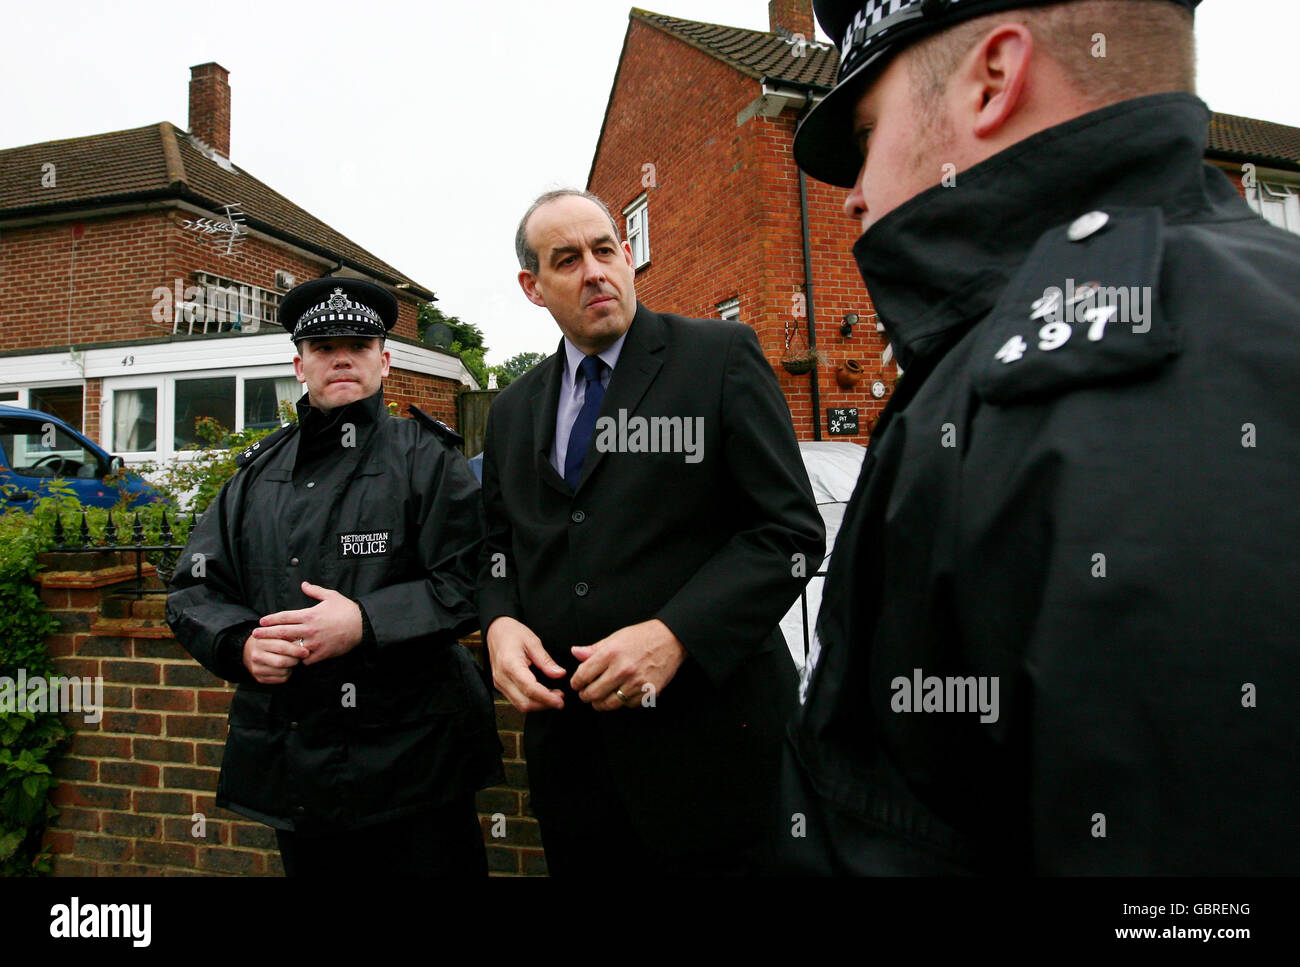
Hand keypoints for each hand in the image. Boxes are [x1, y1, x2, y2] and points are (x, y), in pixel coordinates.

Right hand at [241, 633, 309, 684]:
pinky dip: (287, 673)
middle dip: (295, 660)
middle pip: (282, 662)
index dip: (296, 650)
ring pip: (282, 672)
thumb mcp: (275, 632)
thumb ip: (287, 635)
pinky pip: (280, 679)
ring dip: (291, 667)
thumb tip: (304, 641)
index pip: (282, 647)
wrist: (249, 650)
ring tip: (291, 660)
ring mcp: (256, 668)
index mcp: (261, 641)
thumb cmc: (268, 640)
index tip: (306, 652)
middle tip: (301, 657)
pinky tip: (284, 667)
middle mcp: (256, 655)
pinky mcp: (259, 678)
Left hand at [251, 582, 363, 665]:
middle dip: (267, 634)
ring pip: (291, 648)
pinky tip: (294, 659)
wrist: (362, 625)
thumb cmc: (346, 609)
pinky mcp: (322, 653)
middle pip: (283, 632)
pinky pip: (305, 660)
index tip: (261, 622)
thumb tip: (303, 584)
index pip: (285, 617)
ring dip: (280, 649)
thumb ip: (315, 591)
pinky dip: (299, 660)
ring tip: (270, 650)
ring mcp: (315, 643)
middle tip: (254, 636)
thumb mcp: (331, 596)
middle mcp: (309, 629)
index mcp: (309, 614)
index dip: (271, 619)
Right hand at [486, 616, 565, 712]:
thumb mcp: (533, 642)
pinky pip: (515, 700)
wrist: (495, 631)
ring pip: (519, 704)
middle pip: (524, 702)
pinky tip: (542, 695)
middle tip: (560, 699)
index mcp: (510, 664)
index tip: (560, 701)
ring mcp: (499, 683)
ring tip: (553, 697)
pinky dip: (530, 701)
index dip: (546, 697)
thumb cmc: (512, 633)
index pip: (530, 688)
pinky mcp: (500, 685)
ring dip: (538, 705)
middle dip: (544, 704)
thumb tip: (560, 674)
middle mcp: (502, 677)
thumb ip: (546, 661)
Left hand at [570, 619, 685, 711]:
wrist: (671, 639)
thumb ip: (594, 649)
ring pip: (609, 704)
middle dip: (585, 696)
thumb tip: (575, 653)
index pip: (583, 675)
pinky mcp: (649, 692)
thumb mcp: (615, 637)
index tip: (577, 684)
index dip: (576, 683)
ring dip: (601, 704)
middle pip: (593, 693)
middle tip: (586, 694)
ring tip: (599, 700)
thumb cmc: (642, 636)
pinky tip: (621, 695)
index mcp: (611, 653)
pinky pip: (628, 705)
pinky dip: (622, 703)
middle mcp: (622, 669)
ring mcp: (636, 683)